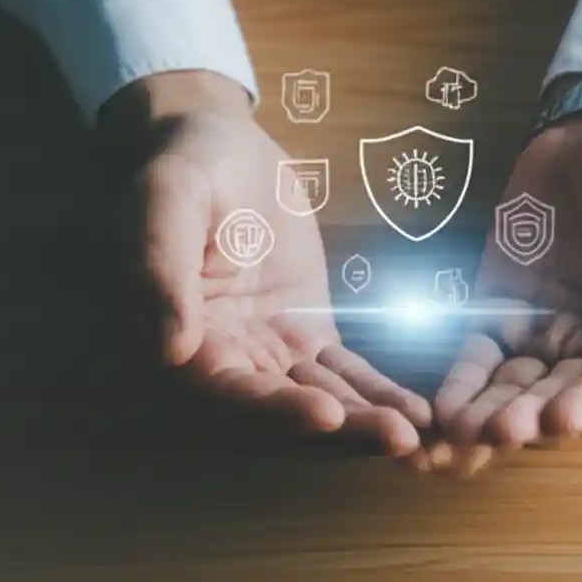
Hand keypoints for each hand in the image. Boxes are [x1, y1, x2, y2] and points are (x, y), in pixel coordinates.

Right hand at [108, 71, 430, 454]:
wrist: (218, 143)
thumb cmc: (183, 164)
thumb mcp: (166, 198)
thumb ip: (161, 268)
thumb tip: (171, 351)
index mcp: (180, 338)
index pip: (227, 390)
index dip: (274, 409)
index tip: (325, 413)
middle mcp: (224, 359)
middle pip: (281, 411)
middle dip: (339, 429)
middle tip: (395, 438)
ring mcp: (269, 349)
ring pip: (319, 398)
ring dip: (366, 420)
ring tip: (416, 434)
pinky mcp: (306, 332)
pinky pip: (344, 372)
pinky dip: (378, 393)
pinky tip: (419, 412)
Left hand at [433, 116, 581, 451]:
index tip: (560, 418)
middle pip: (561, 396)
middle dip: (530, 417)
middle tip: (500, 429)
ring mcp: (544, 329)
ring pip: (516, 385)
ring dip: (490, 411)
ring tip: (462, 429)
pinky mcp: (499, 306)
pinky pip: (479, 353)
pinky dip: (462, 381)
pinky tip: (444, 409)